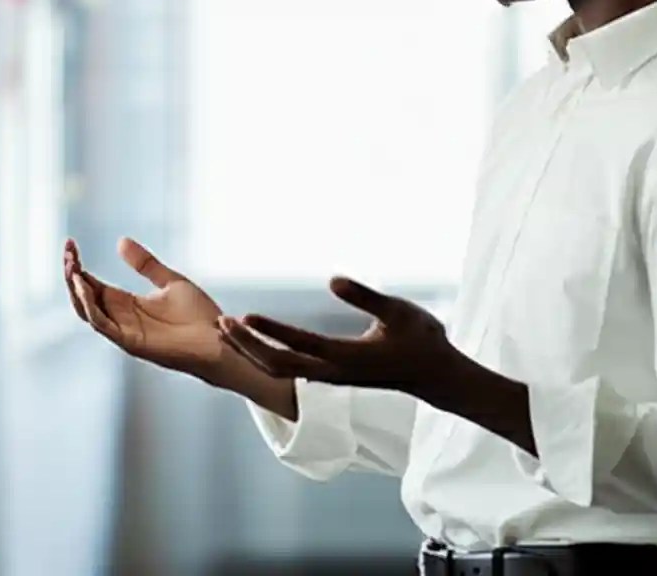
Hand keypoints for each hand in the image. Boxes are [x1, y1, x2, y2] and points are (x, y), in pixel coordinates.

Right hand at [64, 237, 226, 380]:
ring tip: (72, 265)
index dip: (78, 266)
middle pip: (83, 297)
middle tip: (68, 251)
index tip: (70, 243)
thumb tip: (120, 240)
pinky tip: (84, 285)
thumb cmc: (200, 315)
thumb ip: (145, 264)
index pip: (91, 284)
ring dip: (76, 289)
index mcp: (126, 304)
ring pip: (87, 310)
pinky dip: (90, 305)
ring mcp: (124, 332)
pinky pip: (102, 324)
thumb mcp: (170, 282)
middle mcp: (120, 319)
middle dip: (72, 274)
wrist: (220, 337)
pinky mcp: (131, 342)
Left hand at [219, 276, 460, 399]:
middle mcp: (333, 372)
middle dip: (247, 346)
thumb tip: (332, 279)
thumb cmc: (421, 339)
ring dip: (252, 351)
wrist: (435, 375)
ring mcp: (331, 378)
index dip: (270, 331)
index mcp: (347, 357)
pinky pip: (290, 370)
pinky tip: (254, 342)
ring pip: (281, 370)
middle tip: (222, 323)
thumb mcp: (399, 311)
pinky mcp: (332, 376)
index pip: (299, 344)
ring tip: (229, 329)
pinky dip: (266, 356)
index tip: (245, 315)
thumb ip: (366, 296)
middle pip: (278, 365)